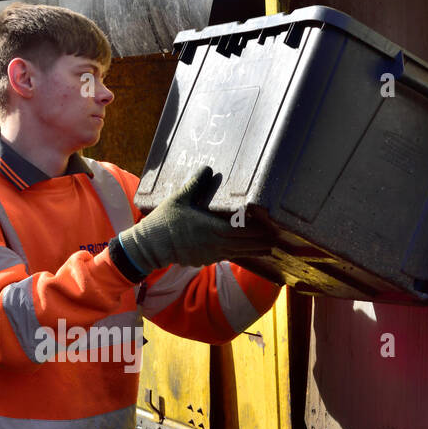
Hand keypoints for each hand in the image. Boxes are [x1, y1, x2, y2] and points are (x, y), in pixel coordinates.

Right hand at [116, 167, 273, 274]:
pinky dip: (240, 254)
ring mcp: (210, 254)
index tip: (271, 226)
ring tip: (269, 248)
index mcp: (211, 229)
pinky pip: (227, 256)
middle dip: (261, 242)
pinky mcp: (204, 259)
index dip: (257, 230)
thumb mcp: (179, 199)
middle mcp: (214, 244)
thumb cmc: (163, 222)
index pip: (241, 230)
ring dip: (254, 250)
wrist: (150, 247)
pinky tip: (246, 251)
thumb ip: (195, 184)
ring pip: (238, 253)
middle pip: (244, 244)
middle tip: (277, 238)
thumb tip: (208, 168)